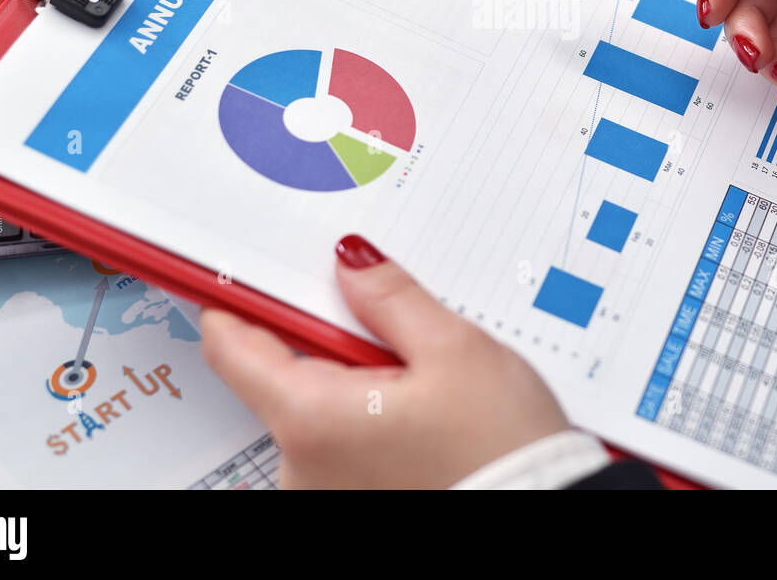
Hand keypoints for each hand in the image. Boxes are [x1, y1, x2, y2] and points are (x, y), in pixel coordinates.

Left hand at [201, 235, 569, 488]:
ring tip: (424, 374)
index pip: (232, 346)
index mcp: (311, 418)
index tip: (248, 267)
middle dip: (331, 336)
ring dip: (360, 377)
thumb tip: (349, 262)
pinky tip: (424, 408)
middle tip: (388, 319)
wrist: (544, 515)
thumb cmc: (500, 452)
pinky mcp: (354, 498)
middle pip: (284, 372)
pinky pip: (344, 439)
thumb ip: (390, 298)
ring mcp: (325, 488)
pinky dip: (373, 413)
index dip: (239, 298)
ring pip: (320, 405)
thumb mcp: (453, 351)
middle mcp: (302, 464)